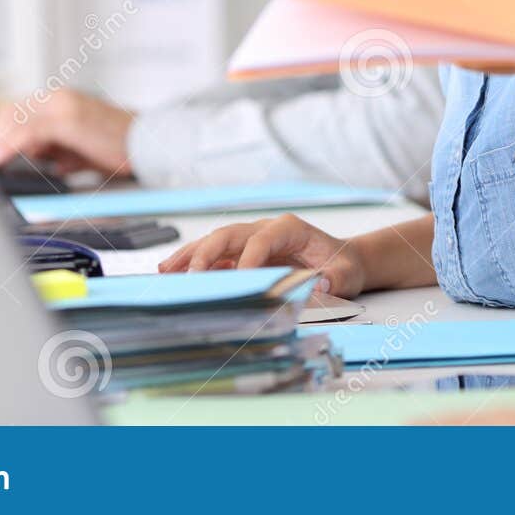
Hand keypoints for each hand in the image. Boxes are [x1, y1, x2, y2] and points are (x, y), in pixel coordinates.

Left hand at [0, 90, 133, 176]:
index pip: (15, 110)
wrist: (150, 142)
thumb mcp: (79, 147)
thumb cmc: (121, 145)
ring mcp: (62, 106)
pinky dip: (8, 146)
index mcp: (61, 100)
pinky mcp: (67, 119)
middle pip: (8, 112)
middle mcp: (59, 97)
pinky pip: (27, 131)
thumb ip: (57, 150)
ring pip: (13, 119)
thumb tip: (40, 159)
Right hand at [157, 213, 368, 297]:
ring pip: (215, 243)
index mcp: (290, 229)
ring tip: (166, 272)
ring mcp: (250, 241)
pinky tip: (171, 274)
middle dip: (207, 252)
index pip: (262, 239)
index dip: (248, 258)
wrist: (341, 261)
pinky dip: (192, 264)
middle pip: (230, 235)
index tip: (238, 280)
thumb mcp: (347, 273)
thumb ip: (336, 279)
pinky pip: (214, 258)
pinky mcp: (241, 255)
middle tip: (191, 276)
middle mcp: (265, 230)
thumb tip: (319, 285)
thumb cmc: (342, 264)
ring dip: (191, 256)